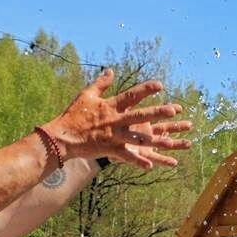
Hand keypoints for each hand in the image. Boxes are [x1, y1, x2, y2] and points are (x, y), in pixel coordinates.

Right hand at [44, 69, 191, 169]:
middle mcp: (114, 120)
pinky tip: (150, 166)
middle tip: (174, 110)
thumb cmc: (73, 115)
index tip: (160, 85)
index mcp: (110, 106)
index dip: (146, 90)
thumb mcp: (86, 95)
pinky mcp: (109, 149)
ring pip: (137, 137)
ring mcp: (113, 136)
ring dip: (154, 139)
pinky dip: (137, 161)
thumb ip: (101, 84)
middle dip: (157, 113)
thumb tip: (111, 70)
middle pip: (139, 115)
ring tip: (169, 140)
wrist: (62, 136)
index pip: (131, 95)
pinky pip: (126, 156)